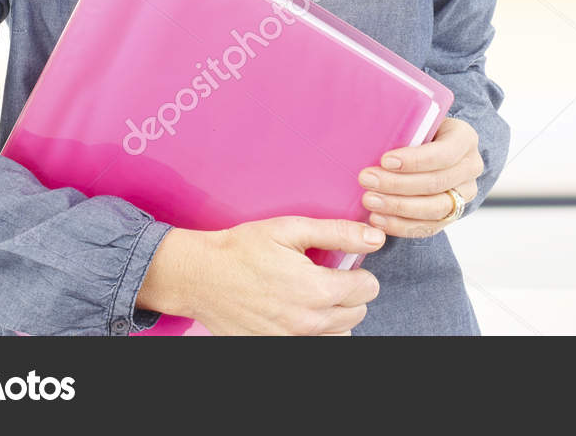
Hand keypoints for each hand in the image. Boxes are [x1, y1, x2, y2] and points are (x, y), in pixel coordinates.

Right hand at [140, 217, 384, 335]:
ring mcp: (291, 339)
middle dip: (350, 293)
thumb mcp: (291, 229)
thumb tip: (375, 238)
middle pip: (357, 314)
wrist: (200, 276)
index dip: (359, 272)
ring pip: (339, 335)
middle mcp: (308, 322)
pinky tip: (297, 311)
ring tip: (314, 296)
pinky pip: (312, 345)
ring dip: (336, 317)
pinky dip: (314, 331)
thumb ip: (338, 233)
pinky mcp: (273, 347)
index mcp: (317, 290)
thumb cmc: (243, 248)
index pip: (368, 289)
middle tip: (327, 277)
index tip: (343, 264)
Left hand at [356, 116, 481, 238]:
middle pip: (436, 183)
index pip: (443, 153)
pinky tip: (378, 219)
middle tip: (367, 180)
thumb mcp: (419, 120)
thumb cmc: (421, 132)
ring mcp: (464, 194)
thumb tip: (370, 131)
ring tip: (370, 201)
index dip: (415, 160)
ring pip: (435, 208)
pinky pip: (429, 227)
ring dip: (398, 207)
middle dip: (398, 184)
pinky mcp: (452, 215)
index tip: (385, 160)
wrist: (435, 150)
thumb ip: (405, 124)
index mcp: (465, 139)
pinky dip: (401, 225)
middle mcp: (470, 168)